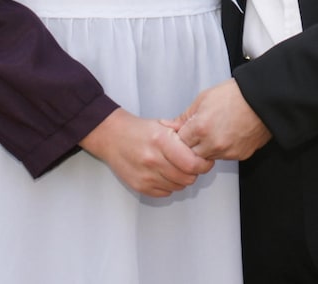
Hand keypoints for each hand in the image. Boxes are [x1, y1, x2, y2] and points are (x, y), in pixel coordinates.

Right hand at [80, 108, 213, 197]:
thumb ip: (183, 133)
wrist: (112, 137)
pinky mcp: (140, 187)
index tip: (206, 160)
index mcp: (161, 141)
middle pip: (187, 178)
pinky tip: (165, 174)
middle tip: (193, 164)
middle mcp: (153, 160)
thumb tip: (203, 142)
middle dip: (195, 172)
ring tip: (177, 167)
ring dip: (182, 179)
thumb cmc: (138, 130)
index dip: (203, 164)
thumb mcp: (162, 124)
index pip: (192, 163)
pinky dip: (170, 185)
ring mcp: (146, 176)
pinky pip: (165, 193)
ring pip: (178, 187)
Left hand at [174, 78, 271, 160]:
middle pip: (189, 156)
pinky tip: (225, 135)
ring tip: (213, 131)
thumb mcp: (203, 98)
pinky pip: (222, 157)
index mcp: (200, 127)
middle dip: (190, 146)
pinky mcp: (238, 156)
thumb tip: (171, 126)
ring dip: (205, 149)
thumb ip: (185, 116)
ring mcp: (226, 152)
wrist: (262, 99)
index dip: (179, 137)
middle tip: (196, 133)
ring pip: (206, 159)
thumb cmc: (235, 95)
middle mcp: (212, 144)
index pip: (178, 144)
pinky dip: (220, 150)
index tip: (182, 132)